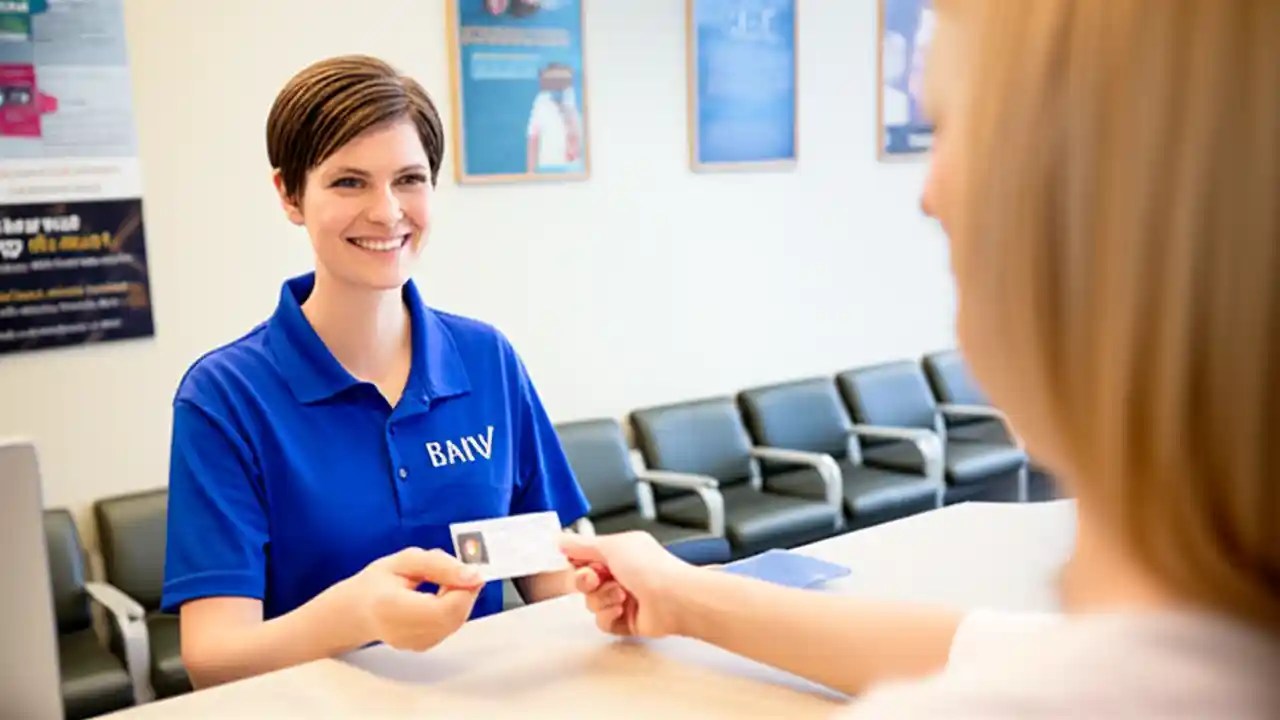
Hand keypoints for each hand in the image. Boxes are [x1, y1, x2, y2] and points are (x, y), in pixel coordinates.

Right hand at [345, 547, 483, 651]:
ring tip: (440, 583)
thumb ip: (440, 565)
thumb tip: (475, 576)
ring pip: (457, 620)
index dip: (464, 588)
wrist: (358, 610)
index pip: (444, 608)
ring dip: (459, 598)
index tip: (467, 568)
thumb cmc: (379, 582)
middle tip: (452, 571)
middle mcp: (404, 634)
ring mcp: (415, 644)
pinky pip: (451, 626)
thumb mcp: (406, 560)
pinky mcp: (424, 647)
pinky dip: (453, 609)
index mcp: (392, 608)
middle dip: (464, 590)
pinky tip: (436, 598)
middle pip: (454, 615)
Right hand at [559, 532, 699, 637]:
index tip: (572, 563)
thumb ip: (582, 545)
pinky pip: (601, 621)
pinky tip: (623, 609)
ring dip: (602, 598)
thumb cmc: (652, 568)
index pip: (584, 558)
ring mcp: (623, 598)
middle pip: (583, 582)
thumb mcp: (612, 546)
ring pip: (591, 603)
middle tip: (595, 579)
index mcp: (619, 552)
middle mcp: (621, 574)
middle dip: (585, 581)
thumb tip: (562, 539)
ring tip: (621, 594)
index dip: (575, 563)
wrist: (674, 599)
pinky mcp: (626, 620)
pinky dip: (609, 615)